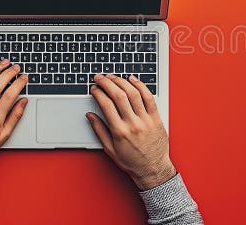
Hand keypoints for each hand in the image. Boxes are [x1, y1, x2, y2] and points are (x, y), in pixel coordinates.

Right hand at [87, 74, 175, 189]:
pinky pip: (149, 97)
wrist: (153, 169)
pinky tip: (133, 80)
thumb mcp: (110, 150)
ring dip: (122, 81)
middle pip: (119, 95)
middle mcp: (133, 123)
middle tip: (101, 77)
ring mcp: (146, 120)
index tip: (93, 88)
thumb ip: (99, 130)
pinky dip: (141, 86)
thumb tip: (90, 116)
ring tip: (114, 77)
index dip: (98, 93)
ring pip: (133, 93)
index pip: (106, 104)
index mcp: (120, 131)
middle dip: (107, 83)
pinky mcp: (156, 118)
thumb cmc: (132, 162)